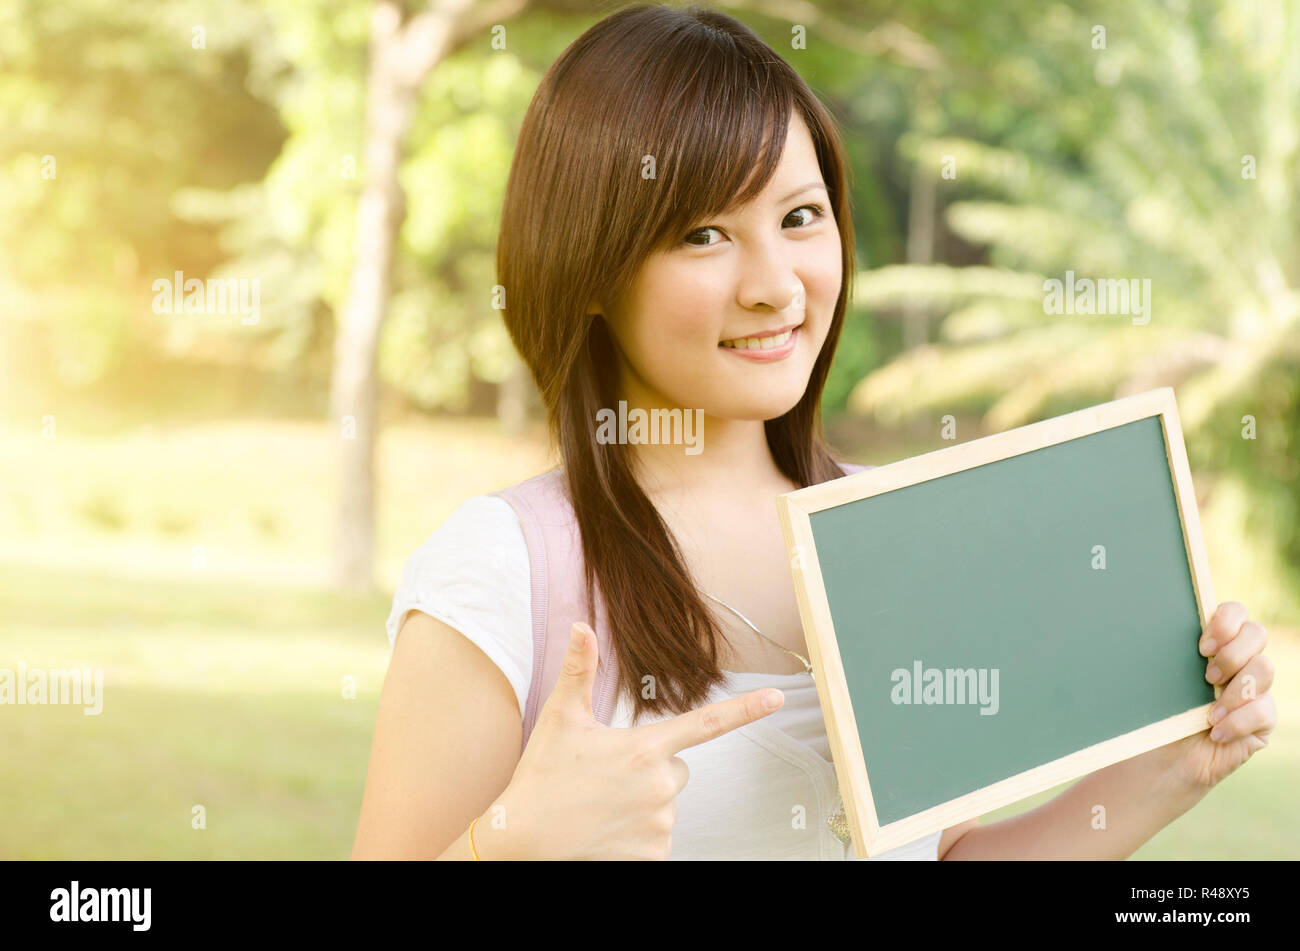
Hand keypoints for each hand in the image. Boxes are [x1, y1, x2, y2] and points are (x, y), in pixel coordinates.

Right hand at [490, 621, 785, 859]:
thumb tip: (581, 626)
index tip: (777, 698)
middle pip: (676, 768)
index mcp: (644, 748)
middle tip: (607, 776)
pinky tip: (607, 830)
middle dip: (650, 769)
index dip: (746, 709)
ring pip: (665, 803)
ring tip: (600, 805)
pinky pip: (658, 837)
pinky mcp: (654, 856)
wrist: (522, 840)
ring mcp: (660, 825)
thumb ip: (579, 670)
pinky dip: (638, 834)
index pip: (707, 724)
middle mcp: (660, 786)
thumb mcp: (560, 719)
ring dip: (642, 802)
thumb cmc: (541, 777)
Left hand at [1164, 601, 1276, 789]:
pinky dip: (1237, 722)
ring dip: (1234, 689)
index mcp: (1215, 644)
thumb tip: (1145, 619)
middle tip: (1206, 676)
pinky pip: (1264, 711)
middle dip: (1232, 653)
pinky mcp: (1263, 721)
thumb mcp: (1156, 679)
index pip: (1236, 613)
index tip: (1202, 647)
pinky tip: (1216, 732)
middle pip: (1258, 633)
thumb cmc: (1156, 714)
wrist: (1163, 759)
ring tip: (1210, 711)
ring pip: (1265, 668)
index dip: (1226, 621)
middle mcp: (1240, 661)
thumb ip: (1162, 650)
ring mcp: (1255, 690)